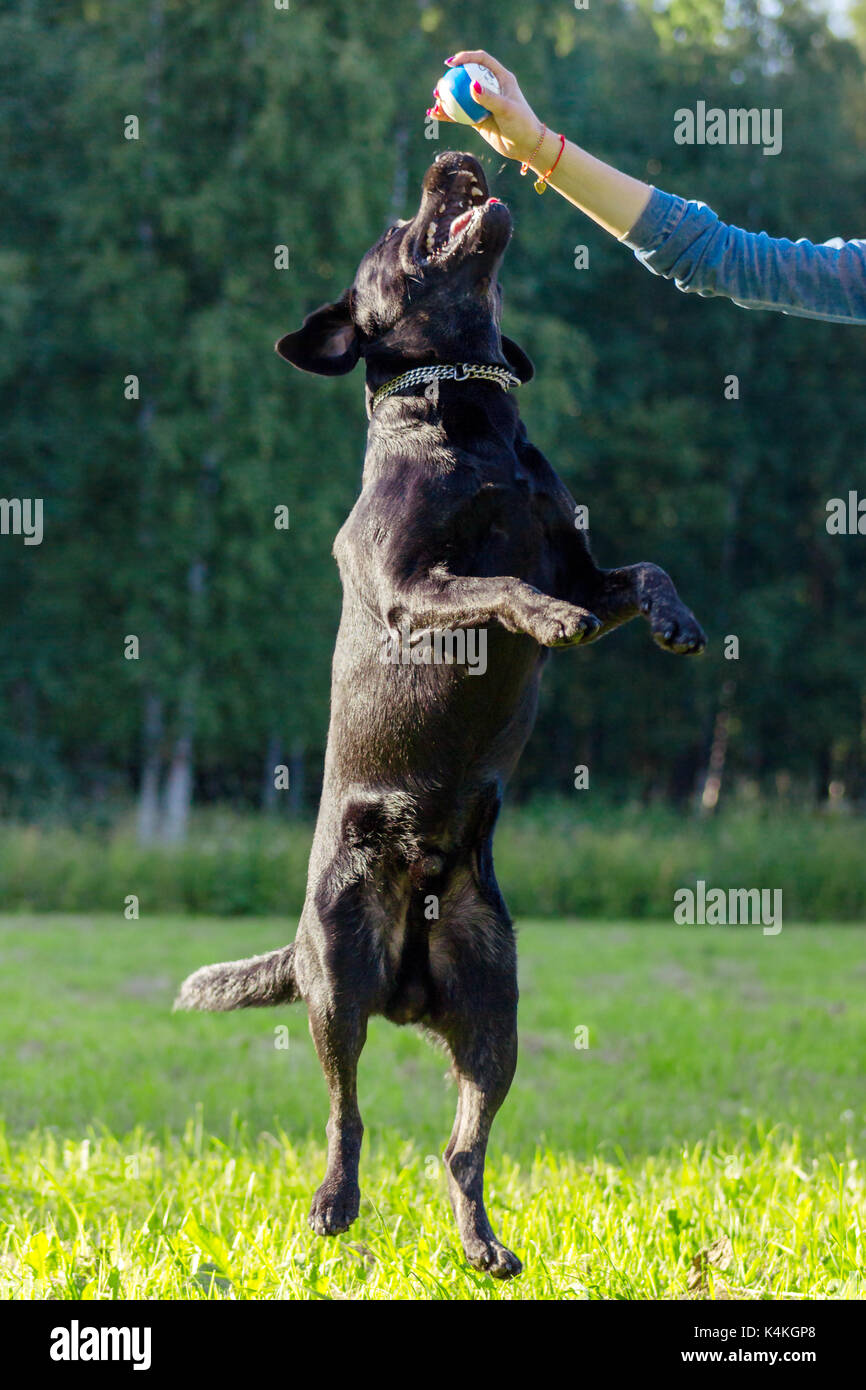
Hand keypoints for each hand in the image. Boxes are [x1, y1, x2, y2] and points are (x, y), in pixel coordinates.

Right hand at [431, 49, 544, 165]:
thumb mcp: (506, 110)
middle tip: (440, 85)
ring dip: (446, 97)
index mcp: (501, 78)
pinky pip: (459, 114)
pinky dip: (447, 114)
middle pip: (466, 76)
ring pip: (460, 96)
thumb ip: (489, 98)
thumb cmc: (521, 124)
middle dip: (451, 78)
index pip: (481, 60)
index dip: (465, 58)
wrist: (525, 147)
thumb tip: (471, 86)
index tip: (451, 64)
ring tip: (436, 100)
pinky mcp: (477, 119)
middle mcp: (490, 88)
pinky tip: (435, 114)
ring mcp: (483, 104)